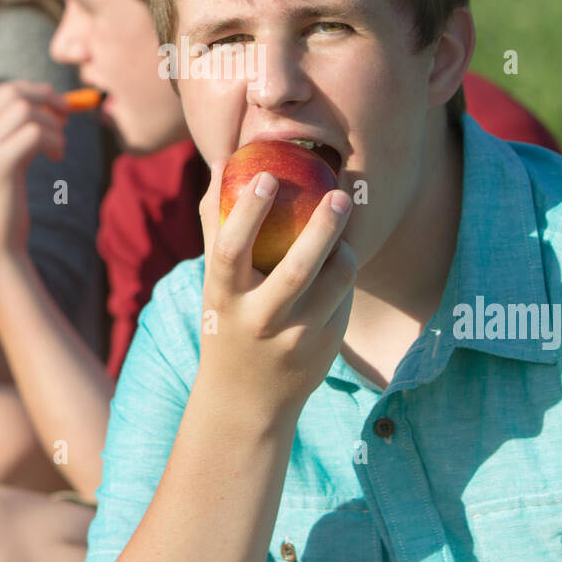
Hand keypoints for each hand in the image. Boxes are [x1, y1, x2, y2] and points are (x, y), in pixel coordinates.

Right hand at [0, 80, 70, 278]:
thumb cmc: (0, 204)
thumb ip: (12, 130)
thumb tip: (50, 100)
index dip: (29, 91)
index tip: (51, 106)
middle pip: (11, 93)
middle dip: (45, 97)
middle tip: (67, 113)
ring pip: (26, 111)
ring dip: (52, 124)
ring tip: (59, 146)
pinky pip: (35, 133)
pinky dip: (54, 140)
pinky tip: (56, 156)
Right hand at [196, 156, 355, 419]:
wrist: (246, 400)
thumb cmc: (228, 321)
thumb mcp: (215, 281)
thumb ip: (216, 222)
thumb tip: (223, 161)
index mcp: (225, 295)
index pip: (231, 249)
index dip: (248, 211)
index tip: (267, 175)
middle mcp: (260, 318)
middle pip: (295, 270)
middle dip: (320, 230)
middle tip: (337, 194)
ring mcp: (296, 336)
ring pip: (332, 285)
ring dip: (344, 250)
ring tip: (344, 218)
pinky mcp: (325, 345)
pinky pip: (343, 297)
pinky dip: (346, 270)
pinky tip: (344, 253)